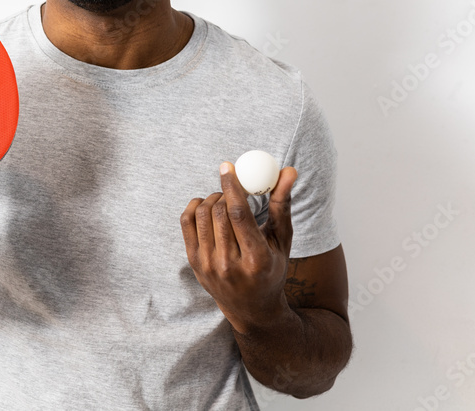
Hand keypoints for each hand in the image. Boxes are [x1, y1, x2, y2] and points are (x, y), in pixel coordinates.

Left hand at [180, 162, 296, 332]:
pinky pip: (187, 223)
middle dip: (224, 193)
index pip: (238, 214)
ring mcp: (208, 266)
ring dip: (212, 200)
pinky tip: (207, 207)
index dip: (231, 187)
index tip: (227, 167)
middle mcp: (229, 265)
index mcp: (256, 259)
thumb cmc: (271, 269)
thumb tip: (287, 170)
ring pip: (202, 215)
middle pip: (219, 213)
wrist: (251, 308)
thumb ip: (282, 204)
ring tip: (223, 202)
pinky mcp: (194, 263)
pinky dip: (195, 207)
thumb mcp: (282, 240)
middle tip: (232, 190)